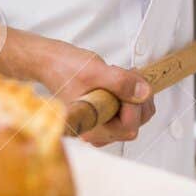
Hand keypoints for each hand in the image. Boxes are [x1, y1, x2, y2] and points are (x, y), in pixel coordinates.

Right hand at [26, 35, 153, 147]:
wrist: (51, 63)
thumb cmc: (65, 68)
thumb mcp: (95, 71)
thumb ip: (120, 82)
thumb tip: (144, 93)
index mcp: (91, 128)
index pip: (129, 127)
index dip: (134, 104)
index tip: (127, 82)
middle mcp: (97, 132)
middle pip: (137, 124)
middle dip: (138, 98)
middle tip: (127, 75)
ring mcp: (102, 125)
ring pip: (136, 117)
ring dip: (136, 94)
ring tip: (120, 77)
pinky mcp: (106, 116)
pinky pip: (130, 111)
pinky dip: (131, 94)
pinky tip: (120, 81)